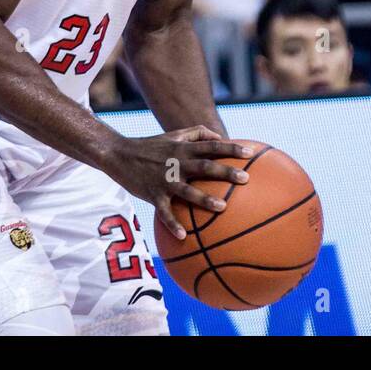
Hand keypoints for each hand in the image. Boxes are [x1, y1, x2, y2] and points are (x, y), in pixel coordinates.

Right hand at [106, 126, 253, 239]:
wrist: (120, 155)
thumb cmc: (151, 146)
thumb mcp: (174, 134)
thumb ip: (197, 133)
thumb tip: (220, 137)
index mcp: (184, 149)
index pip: (212, 146)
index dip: (231, 149)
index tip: (250, 153)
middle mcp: (177, 162)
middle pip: (205, 166)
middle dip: (225, 172)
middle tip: (245, 179)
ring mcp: (165, 180)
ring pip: (188, 190)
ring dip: (205, 200)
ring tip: (223, 208)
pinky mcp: (153, 194)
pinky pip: (164, 212)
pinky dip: (173, 224)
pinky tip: (184, 236)